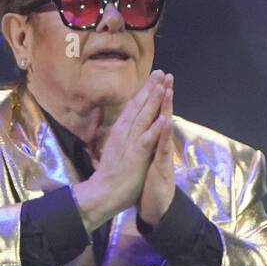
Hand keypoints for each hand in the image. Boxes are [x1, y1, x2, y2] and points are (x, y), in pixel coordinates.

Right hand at [71, 70, 168, 230]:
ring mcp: (130, 142)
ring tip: (163, 84)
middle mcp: (124, 133)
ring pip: (143, 117)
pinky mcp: (136, 155)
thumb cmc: (109, 175)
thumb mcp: (111, 150)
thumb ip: (116, 137)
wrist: (102, 193)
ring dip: (153, 100)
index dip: (144, 92)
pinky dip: (155, 128)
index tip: (153, 79)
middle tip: (161, 72)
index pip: (133, 108)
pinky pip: (147, 139)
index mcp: (120, 132)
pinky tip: (164, 117)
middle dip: (151, 89)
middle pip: (139, 106)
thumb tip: (118, 129)